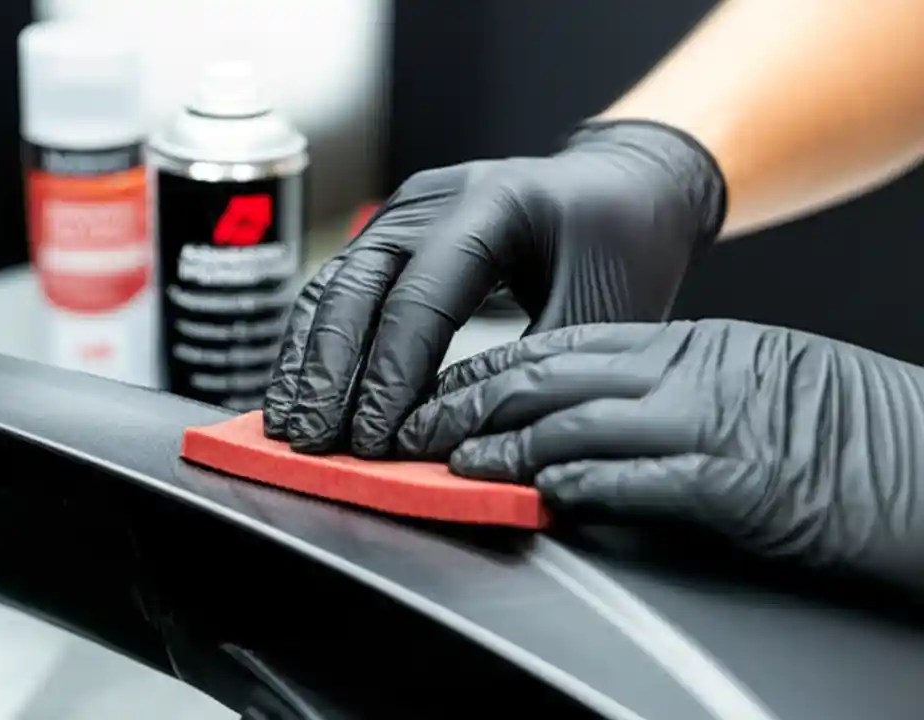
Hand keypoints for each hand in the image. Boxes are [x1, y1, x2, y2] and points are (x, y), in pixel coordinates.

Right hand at [264, 120, 725, 455]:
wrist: (625, 183)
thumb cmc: (623, 245)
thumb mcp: (604, 311)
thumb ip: (535, 372)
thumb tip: (465, 445)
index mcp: (493, 205)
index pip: (421, 297)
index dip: (391, 375)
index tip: (375, 441)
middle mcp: (434, 199)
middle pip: (356, 285)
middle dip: (329, 372)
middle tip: (312, 440)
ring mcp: (404, 210)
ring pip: (333, 284)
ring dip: (307, 360)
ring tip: (287, 425)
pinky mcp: (391, 232)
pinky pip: (339, 287)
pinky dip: (315, 343)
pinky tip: (298, 391)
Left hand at [398, 320, 923, 591]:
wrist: (921, 455)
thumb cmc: (838, 421)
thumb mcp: (745, 373)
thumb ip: (667, 384)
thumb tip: (588, 411)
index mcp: (689, 344)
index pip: (562, 345)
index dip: (490, 367)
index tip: (443, 386)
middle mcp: (689, 372)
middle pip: (550, 377)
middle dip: (473, 403)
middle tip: (420, 427)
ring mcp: (709, 422)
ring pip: (577, 424)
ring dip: (506, 448)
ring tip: (458, 464)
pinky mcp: (732, 480)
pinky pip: (636, 479)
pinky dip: (579, 486)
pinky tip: (543, 493)